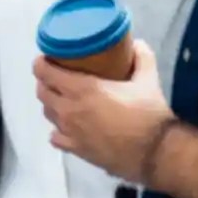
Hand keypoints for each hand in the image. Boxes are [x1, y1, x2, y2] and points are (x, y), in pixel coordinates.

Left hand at [34, 39, 176, 183]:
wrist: (156, 154)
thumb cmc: (149, 114)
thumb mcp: (147, 80)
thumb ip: (141, 58)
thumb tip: (136, 43)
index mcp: (81, 89)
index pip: (45, 72)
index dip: (41, 63)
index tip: (47, 58)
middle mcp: (69, 109)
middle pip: (42, 92)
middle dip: (45, 82)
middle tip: (57, 76)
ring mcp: (69, 132)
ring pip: (48, 113)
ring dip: (52, 103)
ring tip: (64, 98)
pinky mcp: (76, 150)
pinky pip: (56, 137)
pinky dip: (58, 130)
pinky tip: (68, 127)